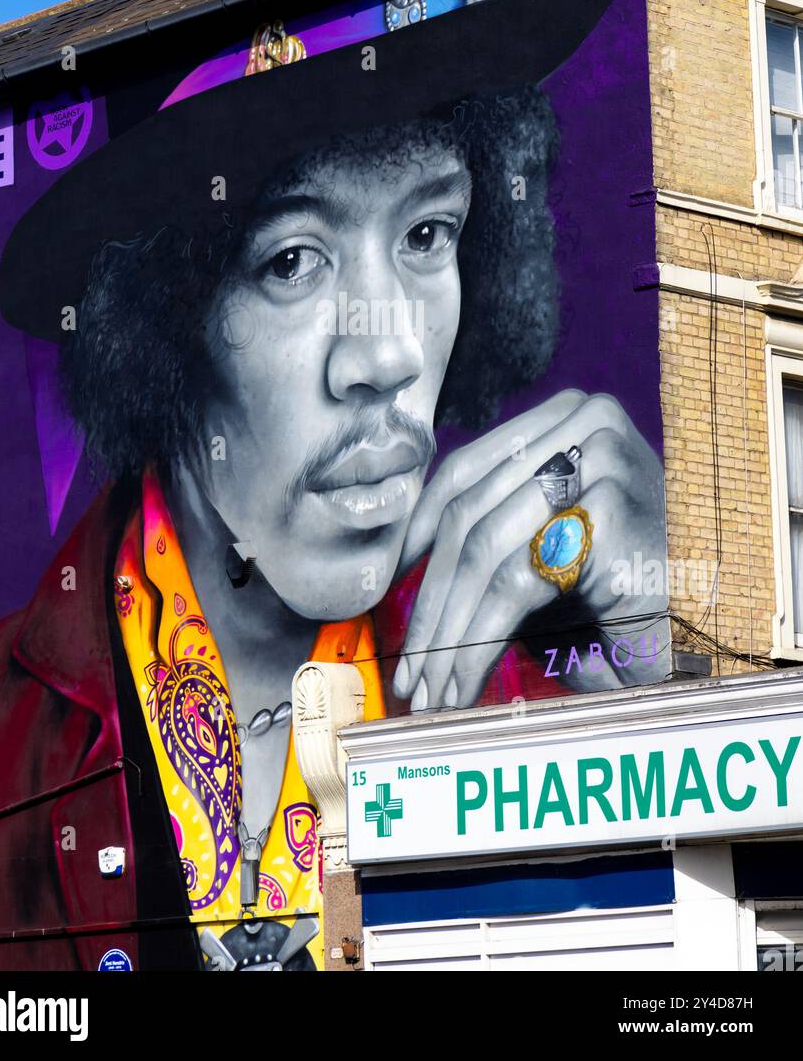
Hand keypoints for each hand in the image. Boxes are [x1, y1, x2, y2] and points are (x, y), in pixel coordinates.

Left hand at [392, 389, 666, 709]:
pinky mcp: (611, 514)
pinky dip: (478, 638)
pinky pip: (519, 580)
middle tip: (410, 664)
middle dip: (431, 597)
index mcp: (568, 415)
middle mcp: (587, 422)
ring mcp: (604, 461)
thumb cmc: (623, 587)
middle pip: (472, 510)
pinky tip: (461, 680)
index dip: (419, 523)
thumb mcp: (552, 537)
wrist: (704, 624)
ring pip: (487, 548)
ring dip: (447, 628)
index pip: (468, 464)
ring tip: (431, 685)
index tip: (393, 576)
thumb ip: (495, 525)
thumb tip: (406, 558)